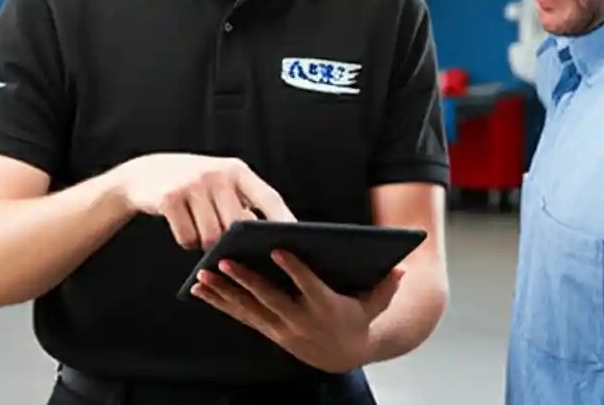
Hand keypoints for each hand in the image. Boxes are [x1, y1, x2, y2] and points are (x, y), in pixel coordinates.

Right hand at [112, 154, 294, 248]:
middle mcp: (217, 174)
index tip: (297, 240)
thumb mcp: (220, 183)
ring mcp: (193, 184)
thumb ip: (241, 203)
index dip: (284, 220)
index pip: (269, 198)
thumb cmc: (192, 184)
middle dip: (231, 241)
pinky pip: (187, 238)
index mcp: (237, 170)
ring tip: (198, 229)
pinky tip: (181, 226)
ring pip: (211, 236)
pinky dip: (186, 241)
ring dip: (205, 243)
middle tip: (223, 244)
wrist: (142, 174)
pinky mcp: (169, 198)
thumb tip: (264, 235)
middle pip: (237, 226)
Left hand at [190, 250, 403, 372]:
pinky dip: (220, 303)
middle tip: (226, 261)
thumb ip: (386, 285)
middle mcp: (301, 319)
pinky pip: (241, 316)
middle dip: (246, 280)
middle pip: (269, 298)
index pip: (308, 285)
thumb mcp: (376, 303)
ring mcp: (281, 328)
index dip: (294, 268)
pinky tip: (201, 289)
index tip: (278, 249)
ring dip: (224, 292)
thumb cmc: (358, 319)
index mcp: (326, 307)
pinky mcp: (269, 331)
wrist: (344, 356)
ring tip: (203, 274)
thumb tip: (402, 268)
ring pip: (248, 308)